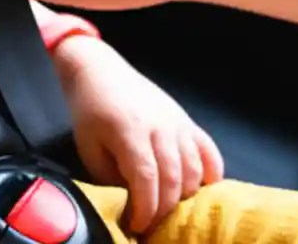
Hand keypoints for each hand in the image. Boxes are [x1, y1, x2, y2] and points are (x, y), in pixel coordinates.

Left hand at [52, 36, 223, 232]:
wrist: (99, 71)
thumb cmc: (89, 109)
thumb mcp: (87, 146)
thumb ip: (108, 176)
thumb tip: (131, 201)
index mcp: (130, 132)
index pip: (146, 180)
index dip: (145, 209)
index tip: (136, 226)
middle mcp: (160, 127)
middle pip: (173, 179)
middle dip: (163, 209)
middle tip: (151, 224)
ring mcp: (178, 123)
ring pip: (194, 170)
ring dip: (184, 196)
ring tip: (168, 208)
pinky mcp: (187, 121)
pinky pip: (209, 152)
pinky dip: (210, 174)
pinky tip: (200, 190)